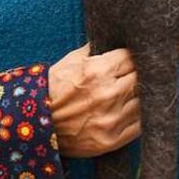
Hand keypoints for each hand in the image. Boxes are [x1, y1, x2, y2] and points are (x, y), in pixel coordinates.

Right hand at [47, 43, 139, 157]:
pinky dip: (140, 118)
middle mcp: (107, 94)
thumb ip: (95, 49)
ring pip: (144, 102)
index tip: (139, 57)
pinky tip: (133, 111)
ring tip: (136, 93)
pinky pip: (139, 127)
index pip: (132, 58)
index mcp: (98, 71)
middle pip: (142, 79)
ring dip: (142, 96)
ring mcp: (111, 119)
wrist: (35, 124)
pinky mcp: (111, 140)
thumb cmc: (53, 89)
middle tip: (139, 74)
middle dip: (141, 75)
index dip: (137, 56)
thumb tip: (114, 38)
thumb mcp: (71, 61)